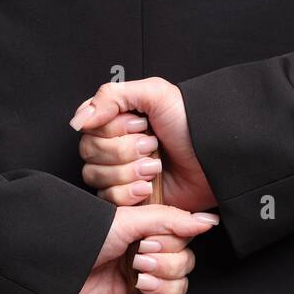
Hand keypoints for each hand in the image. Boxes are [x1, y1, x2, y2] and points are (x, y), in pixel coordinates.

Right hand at [70, 78, 216, 213]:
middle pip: (89, 153)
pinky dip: (128, 194)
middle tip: (152, 147)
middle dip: (123, 151)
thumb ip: (111, 96)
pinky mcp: (127, 199)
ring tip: (155, 167)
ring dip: (127, 172)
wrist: (215, 161)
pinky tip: (149, 187)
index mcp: (117, 119)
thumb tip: (78, 119)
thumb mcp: (155, 93)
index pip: (89, 127)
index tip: (140, 125)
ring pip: (95, 176)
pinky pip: (107, 200)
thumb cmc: (192, 126)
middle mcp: (114, 146)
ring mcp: (119, 174)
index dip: (113, 129)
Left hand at [70, 205, 217, 293]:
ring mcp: (145, 281)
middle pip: (185, 264)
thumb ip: (170, 219)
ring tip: (138, 282)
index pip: (183, 239)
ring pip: (180, 286)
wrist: (59, 274)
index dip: (169, 245)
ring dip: (163, 285)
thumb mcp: (127, 220)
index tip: (146, 243)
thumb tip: (207, 220)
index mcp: (147, 232)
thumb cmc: (84, 243)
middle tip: (137, 263)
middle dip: (164, 265)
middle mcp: (149, 255)